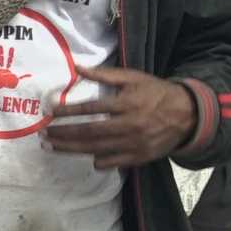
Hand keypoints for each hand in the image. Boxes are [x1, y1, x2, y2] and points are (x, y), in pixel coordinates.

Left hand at [45, 65, 197, 168]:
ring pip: (95, 150)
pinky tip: (84, 155)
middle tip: (44, 134)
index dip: (69, 111)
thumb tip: (78, 67)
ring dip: (70, 149)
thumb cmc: (155, 93)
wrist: (187, 114)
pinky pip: (110, 163)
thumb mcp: (133, 78)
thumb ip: (105, 74)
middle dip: (63, 134)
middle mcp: (129, 125)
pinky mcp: (138, 158)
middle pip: (89, 133)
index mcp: (128, 104)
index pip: (92, 109)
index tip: (51, 112)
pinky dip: (96, 160)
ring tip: (51, 146)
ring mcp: (134, 144)